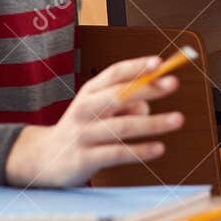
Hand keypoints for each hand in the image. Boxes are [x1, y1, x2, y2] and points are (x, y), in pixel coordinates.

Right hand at [4, 56, 182, 187]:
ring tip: (178, 119)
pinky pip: (117, 153)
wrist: (42, 158)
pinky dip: (140, 150)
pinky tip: (159, 148)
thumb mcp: (97, 109)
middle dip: (147, 88)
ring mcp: (83, 134)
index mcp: (89, 92)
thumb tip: (147, 105)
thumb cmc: (82, 128)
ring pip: (122, 126)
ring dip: (153, 122)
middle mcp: (85, 109)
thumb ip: (124, 104)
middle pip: (119, 95)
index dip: (137, 66)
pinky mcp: (84, 159)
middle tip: (173, 83)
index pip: (114, 73)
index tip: (159, 62)